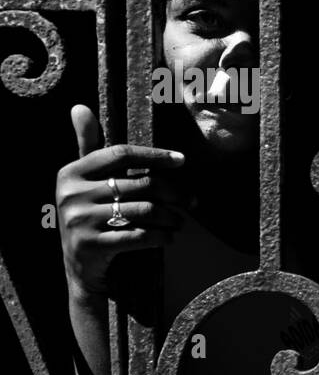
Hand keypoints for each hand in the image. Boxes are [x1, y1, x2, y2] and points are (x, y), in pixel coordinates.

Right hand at [56, 105, 188, 296]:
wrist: (80, 268)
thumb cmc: (90, 216)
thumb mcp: (84, 181)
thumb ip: (88, 146)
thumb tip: (79, 107)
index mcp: (71, 172)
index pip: (120, 153)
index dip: (155, 155)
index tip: (182, 160)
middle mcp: (71, 194)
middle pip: (140, 184)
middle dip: (174, 193)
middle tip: (192, 201)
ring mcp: (79, 221)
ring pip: (145, 211)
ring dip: (172, 217)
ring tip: (180, 221)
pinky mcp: (91, 246)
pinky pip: (140, 236)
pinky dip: (162, 237)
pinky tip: (170, 237)